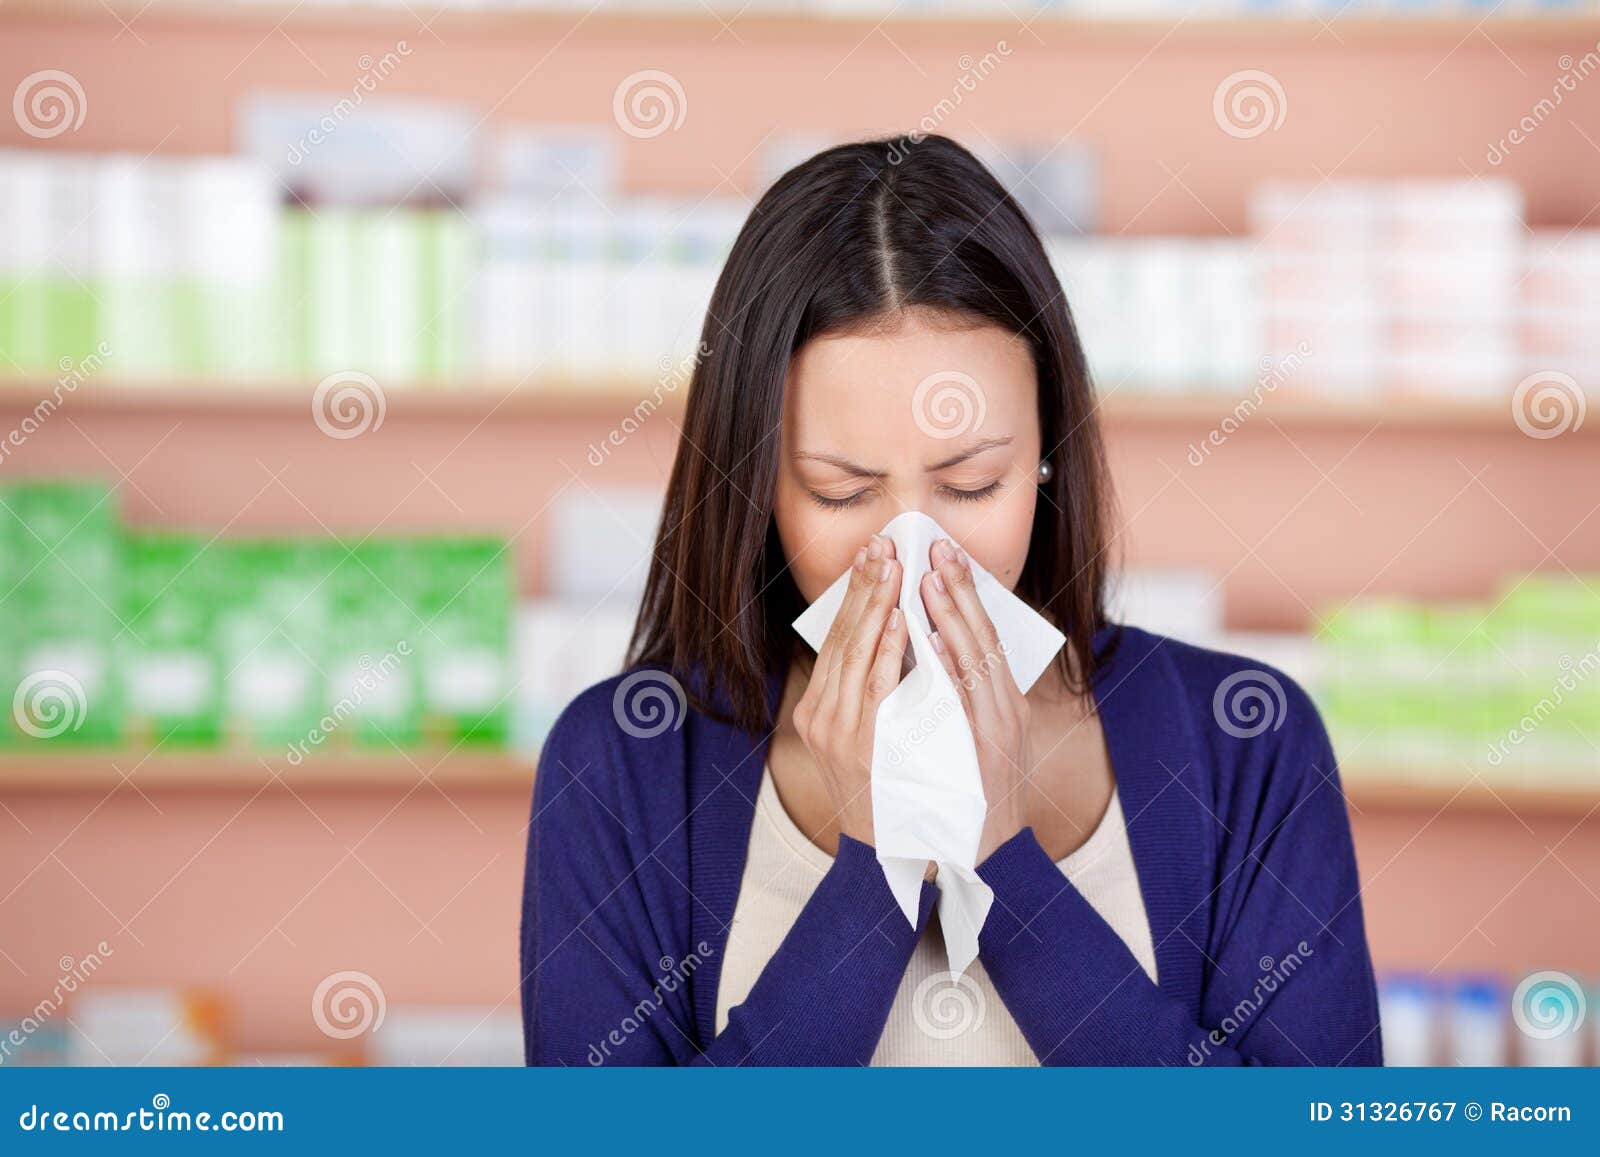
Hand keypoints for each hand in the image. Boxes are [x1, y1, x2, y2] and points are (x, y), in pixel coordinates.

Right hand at [791, 533, 907, 849]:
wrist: (904, 858)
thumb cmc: (901, 796)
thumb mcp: (875, 740)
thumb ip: (877, 694)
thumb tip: (901, 635)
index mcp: (823, 711)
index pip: (838, 638)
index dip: (856, 594)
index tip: (873, 554)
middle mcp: (822, 718)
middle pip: (841, 637)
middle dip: (863, 587)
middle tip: (882, 544)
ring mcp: (839, 733)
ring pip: (856, 654)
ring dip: (876, 605)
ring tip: (892, 566)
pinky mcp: (860, 748)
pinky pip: (876, 687)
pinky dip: (886, 649)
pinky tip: (900, 619)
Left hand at [919, 537, 1031, 861]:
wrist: (982, 856)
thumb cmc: (975, 795)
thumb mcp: (982, 737)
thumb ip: (969, 693)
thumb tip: (938, 643)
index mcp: (1005, 703)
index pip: (985, 636)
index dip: (967, 593)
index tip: (945, 556)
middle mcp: (1004, 711)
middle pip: (981, 638)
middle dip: (958, 590)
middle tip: (933, 550)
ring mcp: (992, 731)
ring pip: (972, 662)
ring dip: (948, 617)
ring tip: (927, 579)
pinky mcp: (980, 752)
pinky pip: (960, 702)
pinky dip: (950, 666)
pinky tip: (934, 639)